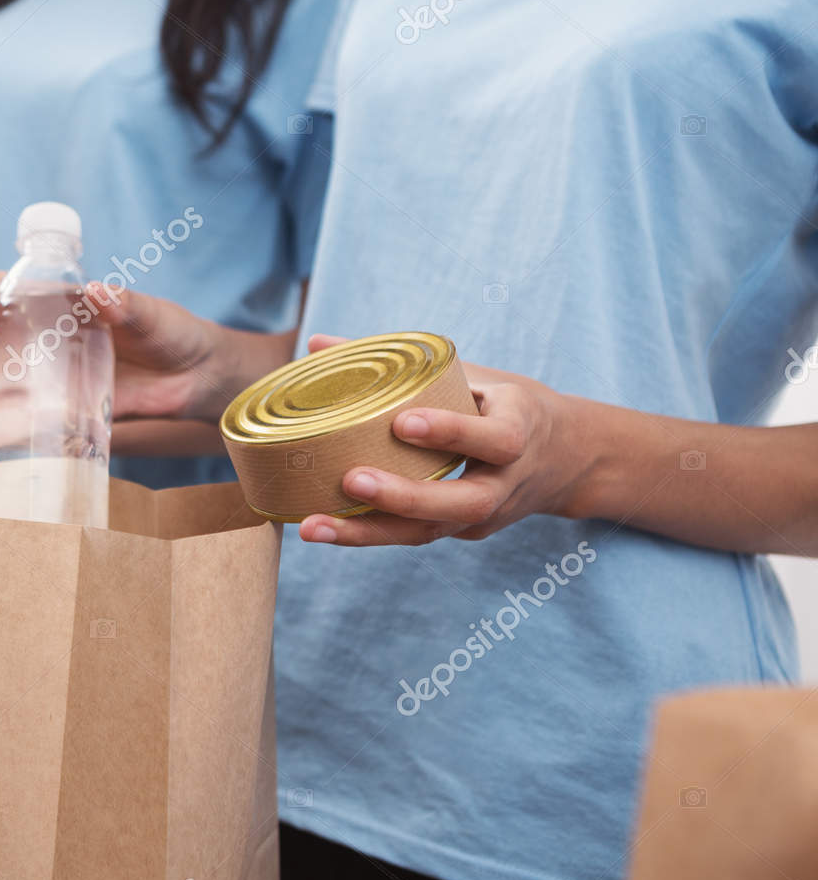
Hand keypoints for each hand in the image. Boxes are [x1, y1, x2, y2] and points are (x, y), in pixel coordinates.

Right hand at [0, 273, 256, 428]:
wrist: (194, 381)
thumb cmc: (172, 334)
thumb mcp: (151, 316)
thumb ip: (127, 305)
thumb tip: (99, 293)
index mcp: (56, 303)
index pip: (6, 288)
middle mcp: (40, 338)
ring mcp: (44, 378)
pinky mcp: (56, 413)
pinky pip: (18, 420)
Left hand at [296, 335, 587, 545]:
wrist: (565, 458)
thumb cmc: (502, 404)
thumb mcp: (470, 374)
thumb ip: (399, 362)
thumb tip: (317, 344)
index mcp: (519, 429)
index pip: (493, 438)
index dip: (450, 431)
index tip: (403, 422)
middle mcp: (506, 481)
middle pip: (463, 502)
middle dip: (405, 497)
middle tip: (351, 481)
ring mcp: (485, 514)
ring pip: (430, 531)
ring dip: (369, 532)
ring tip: (313, 526)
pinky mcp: (462, 531)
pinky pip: (415, 536)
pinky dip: (369, 534)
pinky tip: (324, 528)